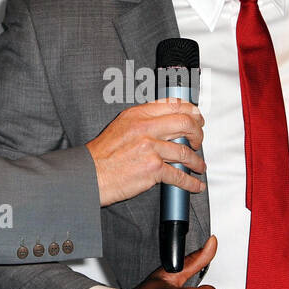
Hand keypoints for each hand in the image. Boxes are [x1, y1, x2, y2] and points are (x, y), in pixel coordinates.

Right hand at [87, 100, 205, 205]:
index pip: (173, 105)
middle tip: (198, 141)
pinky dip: (191, 182)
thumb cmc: (102, 155)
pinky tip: (195, 183)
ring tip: (198, 165)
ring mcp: (150, 148)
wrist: (89, 174)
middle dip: (198, 134)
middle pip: (185, 123)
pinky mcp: (153, 169)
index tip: (197, 118)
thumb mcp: (121, 126)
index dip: (192, 111)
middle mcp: (145, 128)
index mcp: (138, 115)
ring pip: (185, 151)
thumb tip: (166, 123)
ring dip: (196, 161)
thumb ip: (143, 121)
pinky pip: (179, 175)